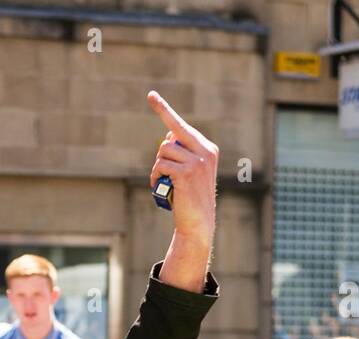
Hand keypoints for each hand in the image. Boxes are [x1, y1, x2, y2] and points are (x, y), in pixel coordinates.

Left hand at [146, 91, 217, 249]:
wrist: (198, 222)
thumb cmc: (190, 198)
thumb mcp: (190, 172)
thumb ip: (183, 153)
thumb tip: (168, 136)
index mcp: (208, 149)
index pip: (182, 126)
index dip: (164, 110)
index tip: (151, 95)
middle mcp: (205, 152)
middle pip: (171, 135)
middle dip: (161, 141)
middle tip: (158, 146)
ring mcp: (197, 162)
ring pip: (163, 151)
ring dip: (157, 167)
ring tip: (163, 183)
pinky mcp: (186, 172)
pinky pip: (160, 165)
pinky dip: (155, 177)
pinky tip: (160, 188)